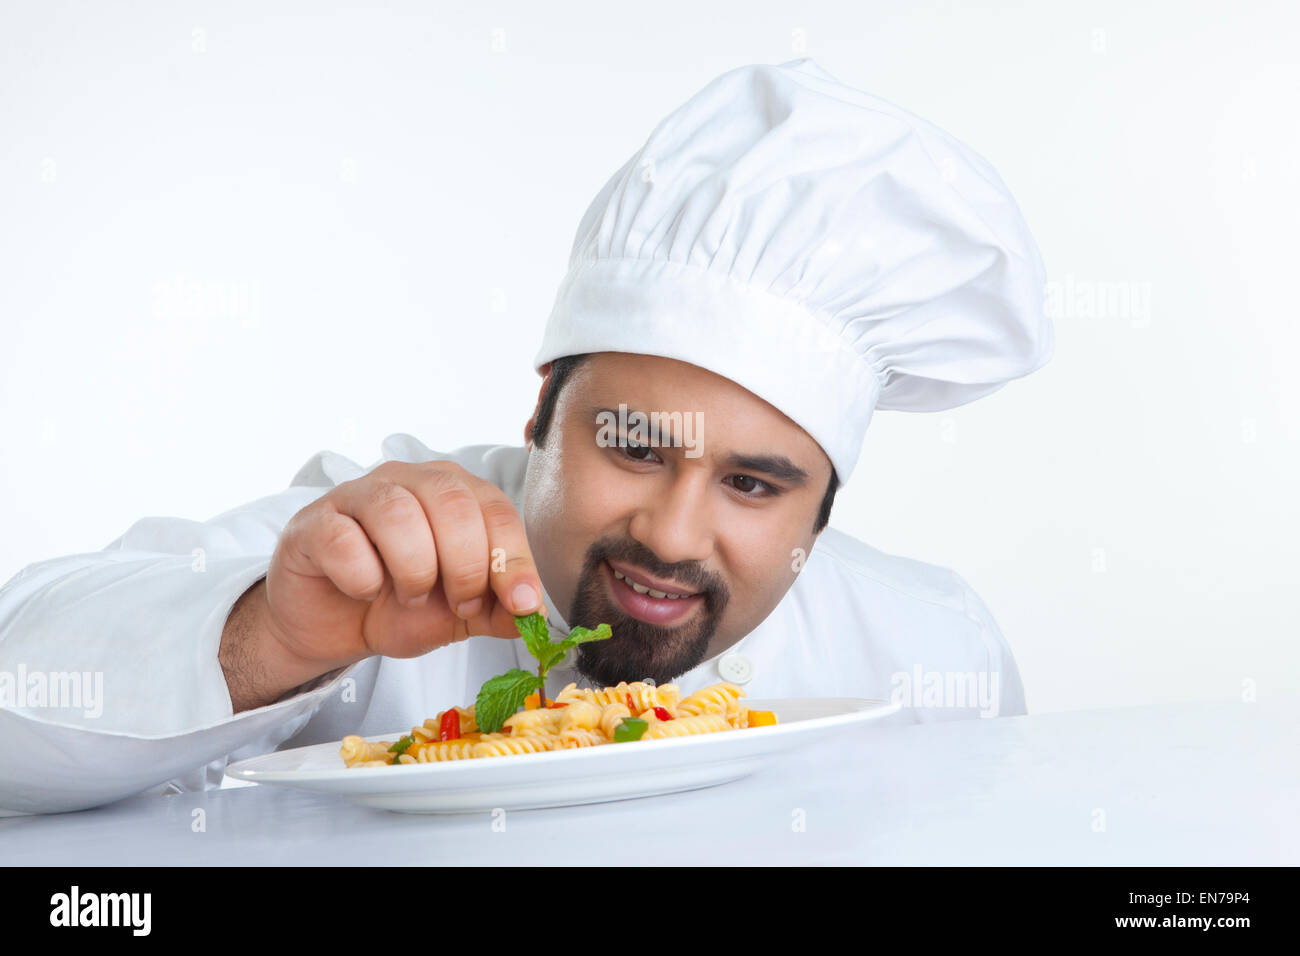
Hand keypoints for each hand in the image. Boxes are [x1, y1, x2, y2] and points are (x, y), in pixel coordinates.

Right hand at [261, 460, 544, 674]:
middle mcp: (409, 480)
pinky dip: (362, 577)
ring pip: (398, 513)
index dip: (513, 559)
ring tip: (410, 596)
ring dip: (414, 570)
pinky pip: (343, 538)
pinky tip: (364, 590)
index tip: (520, 604)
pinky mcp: (314, 522)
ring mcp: (358, 495)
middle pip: (452, 503)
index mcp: (455, 493)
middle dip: (466, 566)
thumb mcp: (461, 613)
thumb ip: (499, 609)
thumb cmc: (400, 604)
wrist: (332, 626)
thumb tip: (534, 614)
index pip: (497, 510)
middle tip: (460, 603)